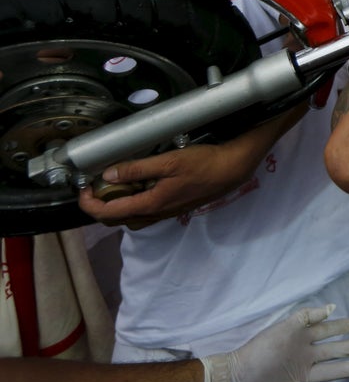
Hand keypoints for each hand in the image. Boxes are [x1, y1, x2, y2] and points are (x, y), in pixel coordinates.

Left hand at [77, 117, 287, 227]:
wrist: (233, 170)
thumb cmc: (204, 164)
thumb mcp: (168, 161)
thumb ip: (137, 168)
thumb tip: (109, 174)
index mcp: (151, 204)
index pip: (108, 213)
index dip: (88, 204)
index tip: (82, 189)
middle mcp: (156, 214)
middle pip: (116, 220)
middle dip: (100, 206)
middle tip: (96, 186)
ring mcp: (167, 213)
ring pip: (131, 217)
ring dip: (117, 205)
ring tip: (116, 185)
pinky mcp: (175, 207)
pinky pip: (146, 211)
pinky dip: (134, 202)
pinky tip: (141, 185)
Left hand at [201, 303, 348, 381]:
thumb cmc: (259, 353)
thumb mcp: (283, 330)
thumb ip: (306, 318)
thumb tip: (330, 307)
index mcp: (297, 340)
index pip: (325, 330)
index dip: (341, 326)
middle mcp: (300, 358)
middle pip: (331, 352)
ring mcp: (297, 378)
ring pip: (328, 373)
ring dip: (347, 370)